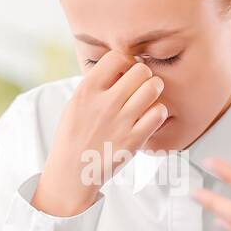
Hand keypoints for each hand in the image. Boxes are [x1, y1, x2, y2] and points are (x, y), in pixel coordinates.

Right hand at [33, 50, 167, 215]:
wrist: (71, 173)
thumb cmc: (74, 136)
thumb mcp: (75, 104)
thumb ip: (97, 85)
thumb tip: (122, 65)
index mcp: (87, 90)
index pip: (116, 57)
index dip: (126, 62)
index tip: (125, 74)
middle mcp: (104, 103)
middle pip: (140, 70)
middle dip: (144, 76)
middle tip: (140, 88)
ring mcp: (120, 122)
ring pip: (154, 87)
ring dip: (155, 91)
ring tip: (148, 100)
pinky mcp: (133, 140)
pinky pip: (159, 113)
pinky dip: (159, 112)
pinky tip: (150, 118)